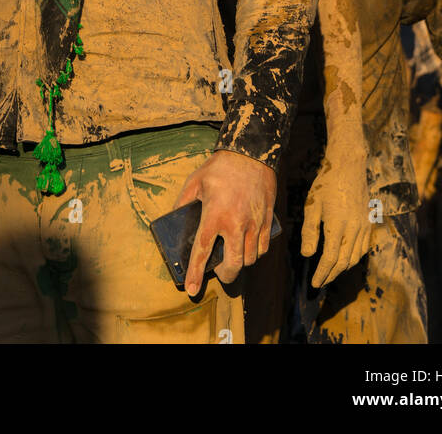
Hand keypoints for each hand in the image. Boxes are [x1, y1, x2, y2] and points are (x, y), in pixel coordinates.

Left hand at [173, 149, 275, 294]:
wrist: (251, 153)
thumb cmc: (220, 167)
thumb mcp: (195, 182)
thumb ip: (183, 203)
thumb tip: (174, 219)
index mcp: (214, 215)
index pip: (202, 252)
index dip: (195, 273)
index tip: (191, 290)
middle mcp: (235, 223)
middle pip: (233, 264)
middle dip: (226, 275)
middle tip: (219, 273)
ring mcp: (254, 223)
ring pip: (250, 258)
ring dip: (241, 263)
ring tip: (233, 258)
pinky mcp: (267, 220)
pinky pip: (263, 247)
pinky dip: (255, 253)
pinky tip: (248, 248)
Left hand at [301, 147, 372, 288]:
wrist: (349, 166)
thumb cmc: (326, 184)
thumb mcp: (312, 205)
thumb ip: (310, 231)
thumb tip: (307, 255)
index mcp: (338, 226)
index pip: (331, 259)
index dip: (322, 273)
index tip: (314, 283)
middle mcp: (354, 229)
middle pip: (344, 261)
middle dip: (331, 274)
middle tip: (320, 282)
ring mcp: (364, 226)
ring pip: (355, 257)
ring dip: (343, 268)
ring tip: (330, 273)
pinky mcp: (368, 222)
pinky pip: (363, 247)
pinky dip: (354, 258)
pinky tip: (346, 258)